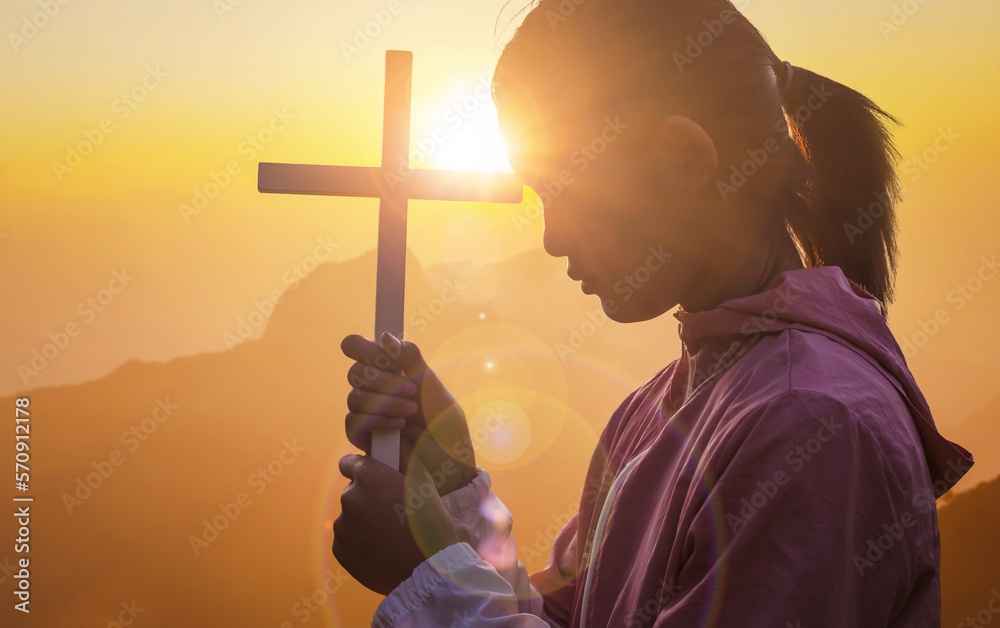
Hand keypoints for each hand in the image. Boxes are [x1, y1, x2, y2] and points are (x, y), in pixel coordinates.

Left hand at [333, 454, 457, 594]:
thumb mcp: (423, 481)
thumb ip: (402, 455)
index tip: (373, 477)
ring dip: (363, 521)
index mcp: (369, 476)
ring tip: (389, 534)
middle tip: (390, 511)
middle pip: (352, 491)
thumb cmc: (430, 523)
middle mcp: (350, 498)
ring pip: (350, 516)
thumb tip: (394, 438)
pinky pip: (347, 539)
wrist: (428, 570)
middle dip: (366, 497)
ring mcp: (343, 526)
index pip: (349, 462)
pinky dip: (359, 542)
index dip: (362, 469)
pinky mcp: (340, 550)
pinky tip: (381, 548)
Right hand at [341, 332, 477, 495]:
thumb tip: (385, 336)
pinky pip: (353, 422)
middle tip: (411, 390)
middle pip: (354, 372)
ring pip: (353, 397)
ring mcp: (367, 413)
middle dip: (383, 380)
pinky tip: (399, 426)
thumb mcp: (431, 383)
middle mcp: (373, 389)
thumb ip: (409, 358)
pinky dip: (378, 421)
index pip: (357, 347)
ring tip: (411, 411)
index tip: (388, 357)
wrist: (449, 458)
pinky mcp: (364, 437)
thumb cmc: (444, 421)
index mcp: (388, 370)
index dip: (364, 347)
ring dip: (385, 402)